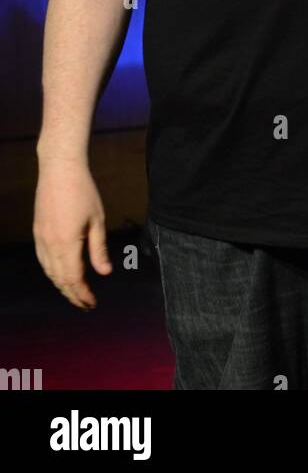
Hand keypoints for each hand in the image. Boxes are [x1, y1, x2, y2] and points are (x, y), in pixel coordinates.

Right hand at [33, 157, 112, 309]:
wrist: (60, 169)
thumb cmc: (83, 191)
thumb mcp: (97, 220)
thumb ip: (98, 249)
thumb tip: (104, 273)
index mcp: (66, 243)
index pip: (73, 279)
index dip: (82, 294)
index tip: (92, 304)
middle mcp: (49, 245)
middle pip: (59, 280)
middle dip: (72, 295)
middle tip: (86, 304)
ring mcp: (40, 239)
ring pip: (49, 272)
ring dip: (61, 285)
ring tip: (75, 293)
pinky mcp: (37, 232)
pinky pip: (43, 260)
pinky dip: (52, 272)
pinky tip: (61, 274)